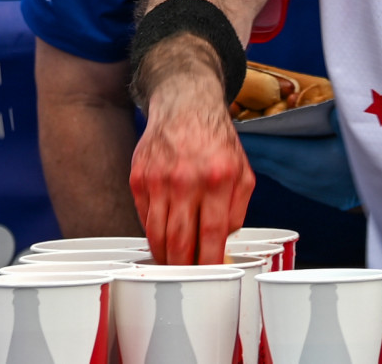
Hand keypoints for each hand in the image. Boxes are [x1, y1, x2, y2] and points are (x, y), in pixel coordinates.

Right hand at [129, 58, 254, 263]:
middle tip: (186, 276)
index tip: (210, 275)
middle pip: (179, 240)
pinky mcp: (138, 175)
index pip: (212, 235)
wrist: (184, 105)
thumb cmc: (216, 141)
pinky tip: (161, 234)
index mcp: (218, 179)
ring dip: (164, 254)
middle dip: (183, 266)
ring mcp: (157, 177)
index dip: (209, 261)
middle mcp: (185, 178)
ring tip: (172, 263)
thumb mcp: (242, 173)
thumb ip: (236, 210)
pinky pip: (143, 215)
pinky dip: (152, 230)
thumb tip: (222, 244)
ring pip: (156, 232)